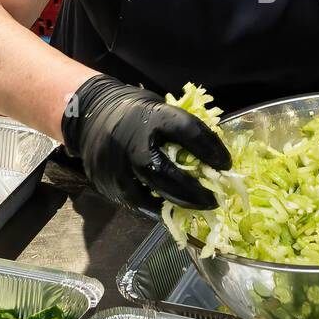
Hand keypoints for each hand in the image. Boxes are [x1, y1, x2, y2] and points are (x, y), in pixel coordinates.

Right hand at [60, 75, 231, 213]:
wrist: (91, 116)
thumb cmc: (136, 115)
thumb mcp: (160, 111)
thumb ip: (182, 133)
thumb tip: (213, 157)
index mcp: (150, 117)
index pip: (187, 130)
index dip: (210, 148)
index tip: (226, 164)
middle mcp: (131, 143)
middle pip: (167, 174)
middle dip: (194, 192)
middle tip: (213, 200)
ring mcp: (115, 167)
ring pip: (151, 195)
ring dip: (178, 203)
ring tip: (196, 207)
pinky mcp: (107, 185)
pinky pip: (137, 203)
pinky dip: (157, 207)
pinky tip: (171, 207)